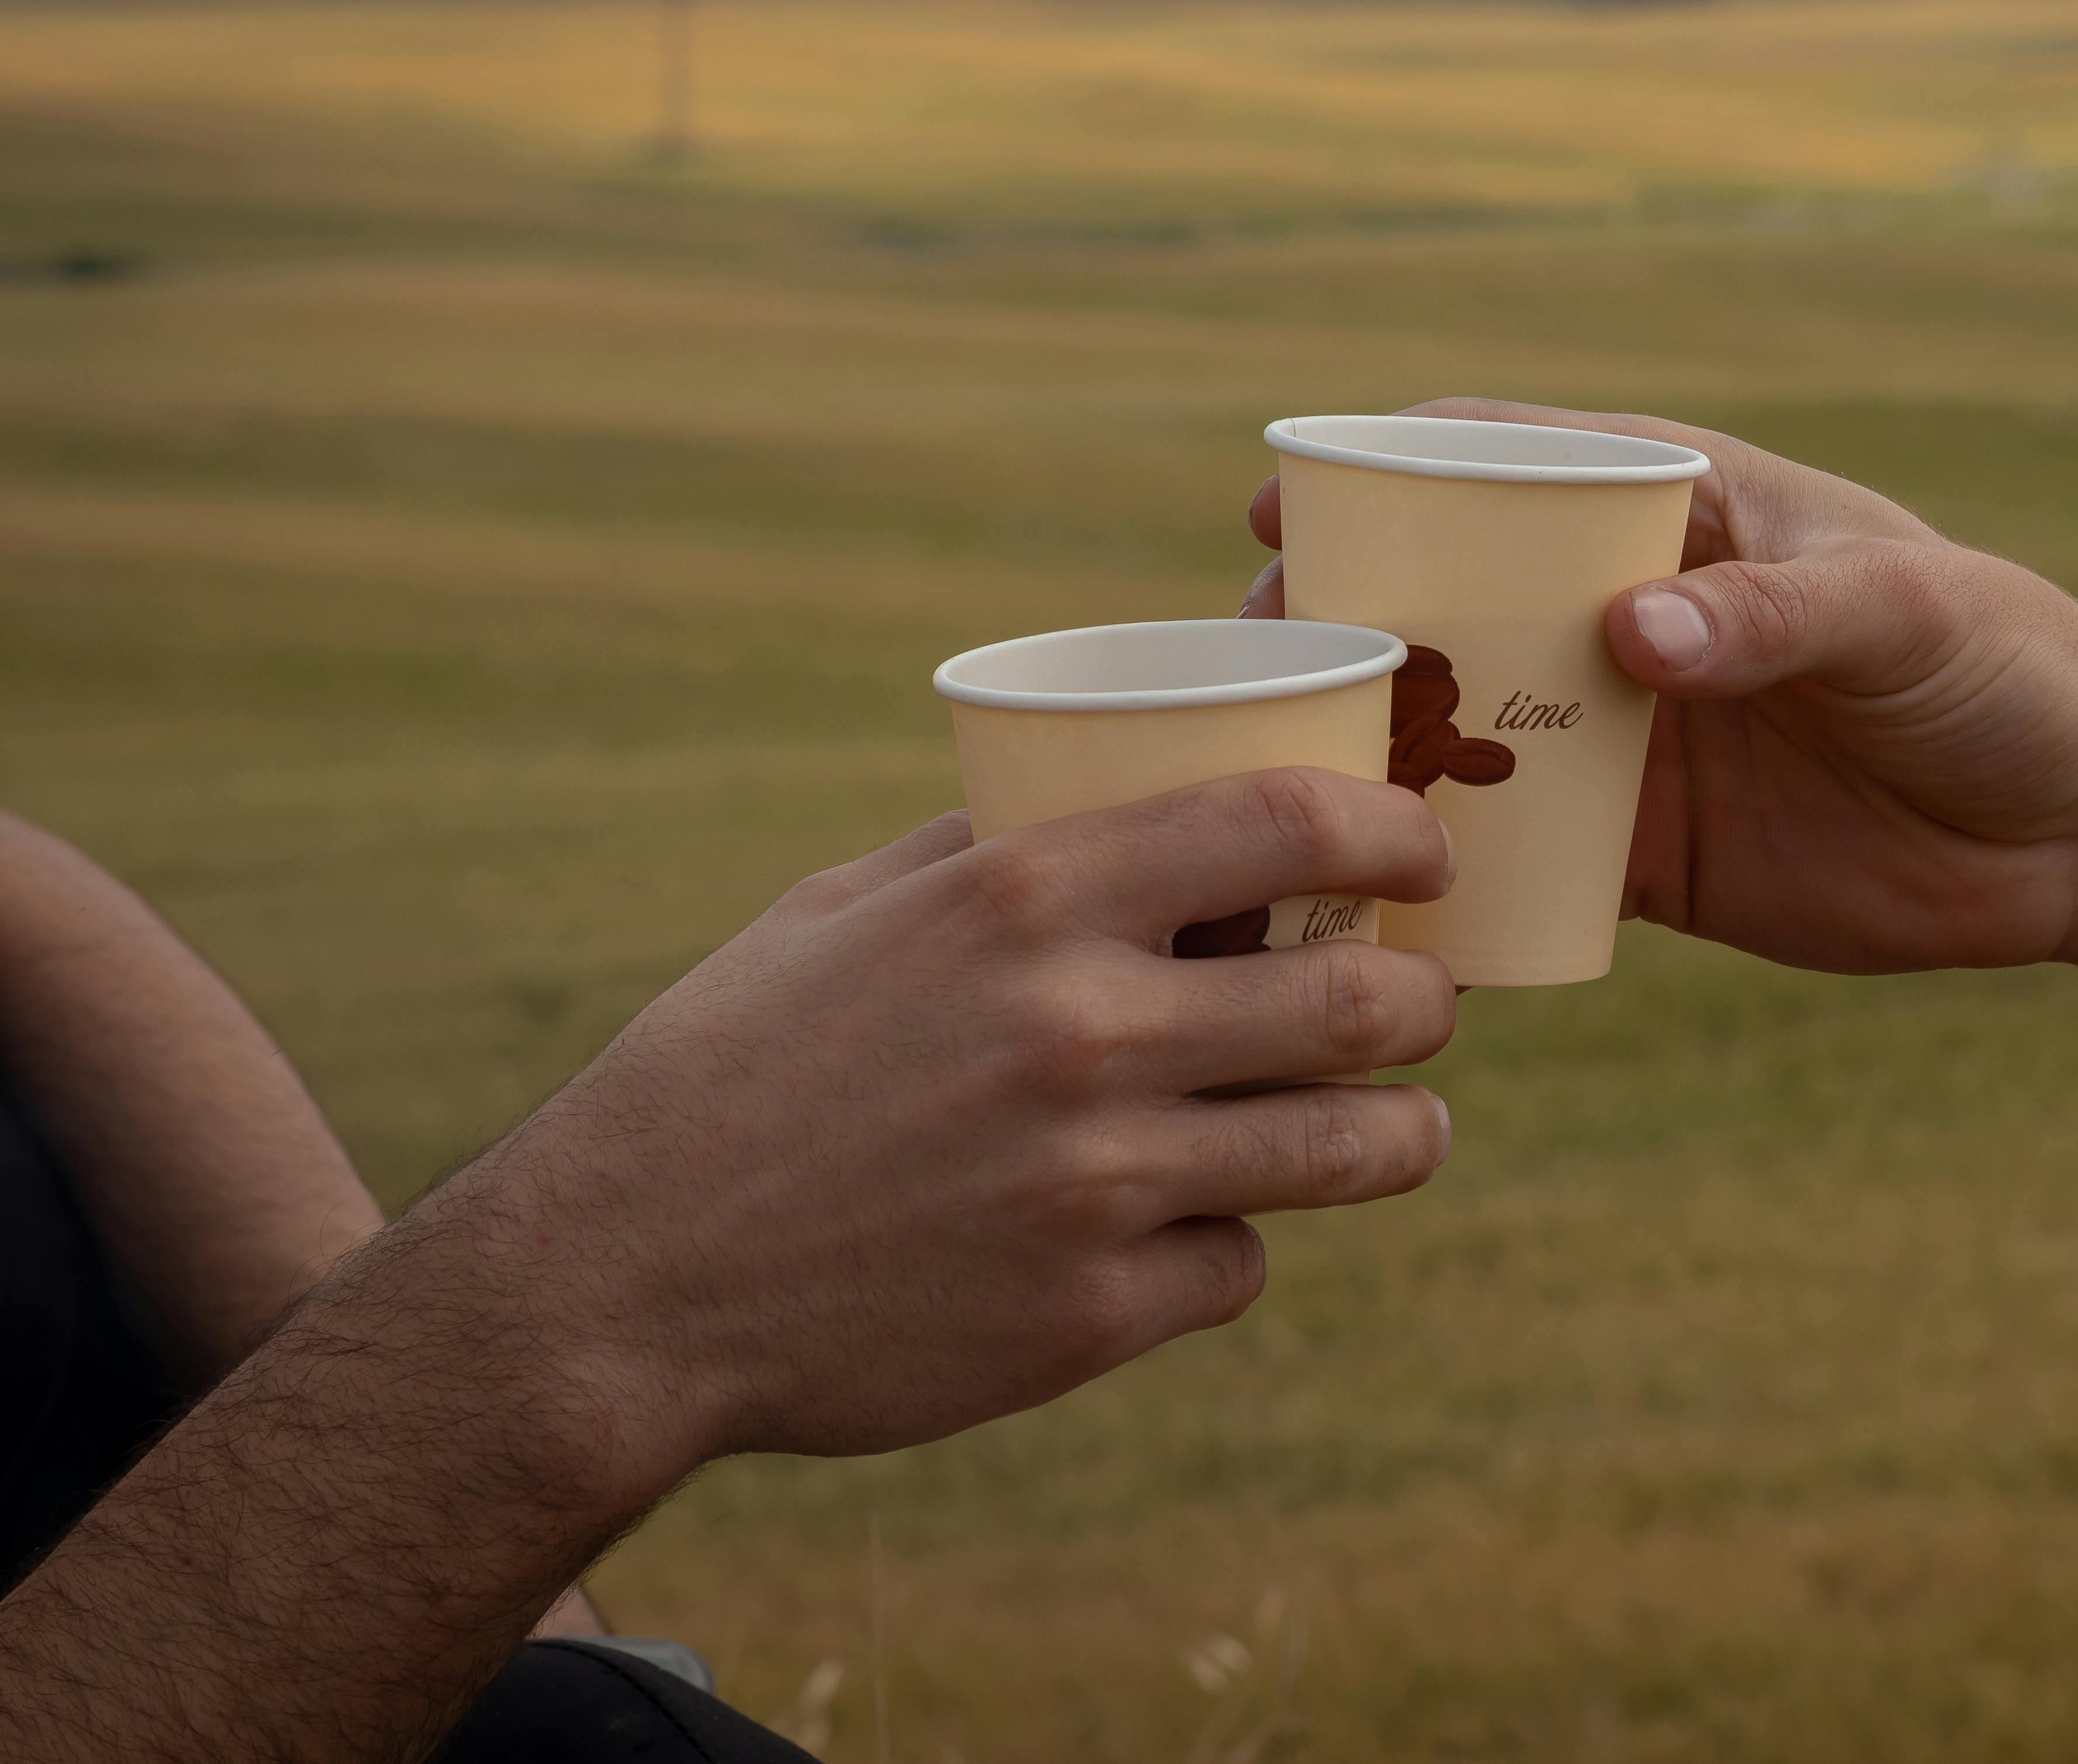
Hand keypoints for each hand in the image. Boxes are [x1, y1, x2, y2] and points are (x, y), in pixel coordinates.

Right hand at [390, 768, 1460, 1488]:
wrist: (622, 1277)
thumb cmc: (737, 1064)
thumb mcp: (855, 905)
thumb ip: (1003, 844)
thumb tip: (1137, 789)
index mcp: (1028, 897)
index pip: (1294, 823)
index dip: (1397, 833)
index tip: (1423, 855)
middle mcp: (1084, 1031)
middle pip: (1372, 1001)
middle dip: (1427, 1004)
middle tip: (1417, 1007)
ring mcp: (1098, 1183)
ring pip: (1358, 1149)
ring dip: (1400, 1134)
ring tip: (1398, 1127)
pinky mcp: (1092, 1317)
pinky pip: (1243, 1267)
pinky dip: (1229, 1248)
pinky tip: (1183, 1233)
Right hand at [1245, 401, 2077, 972]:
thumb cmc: (2010, 669)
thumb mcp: (1906, 612)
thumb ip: (1776, 617)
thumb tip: (1634, 635)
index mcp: (1685, 517)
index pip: (1514, 461)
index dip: (1393, 468)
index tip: (1284, 497)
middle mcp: (1635, 619)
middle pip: (1455, 600)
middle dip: (1348, 621)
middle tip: (1258, 661)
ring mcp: (1634, 740)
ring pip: (1468, 733)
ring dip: (1375, 752)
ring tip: (1275, 782)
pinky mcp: (1654, 854)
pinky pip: (1523, 863)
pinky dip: (1451, 880)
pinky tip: (1368, 908)